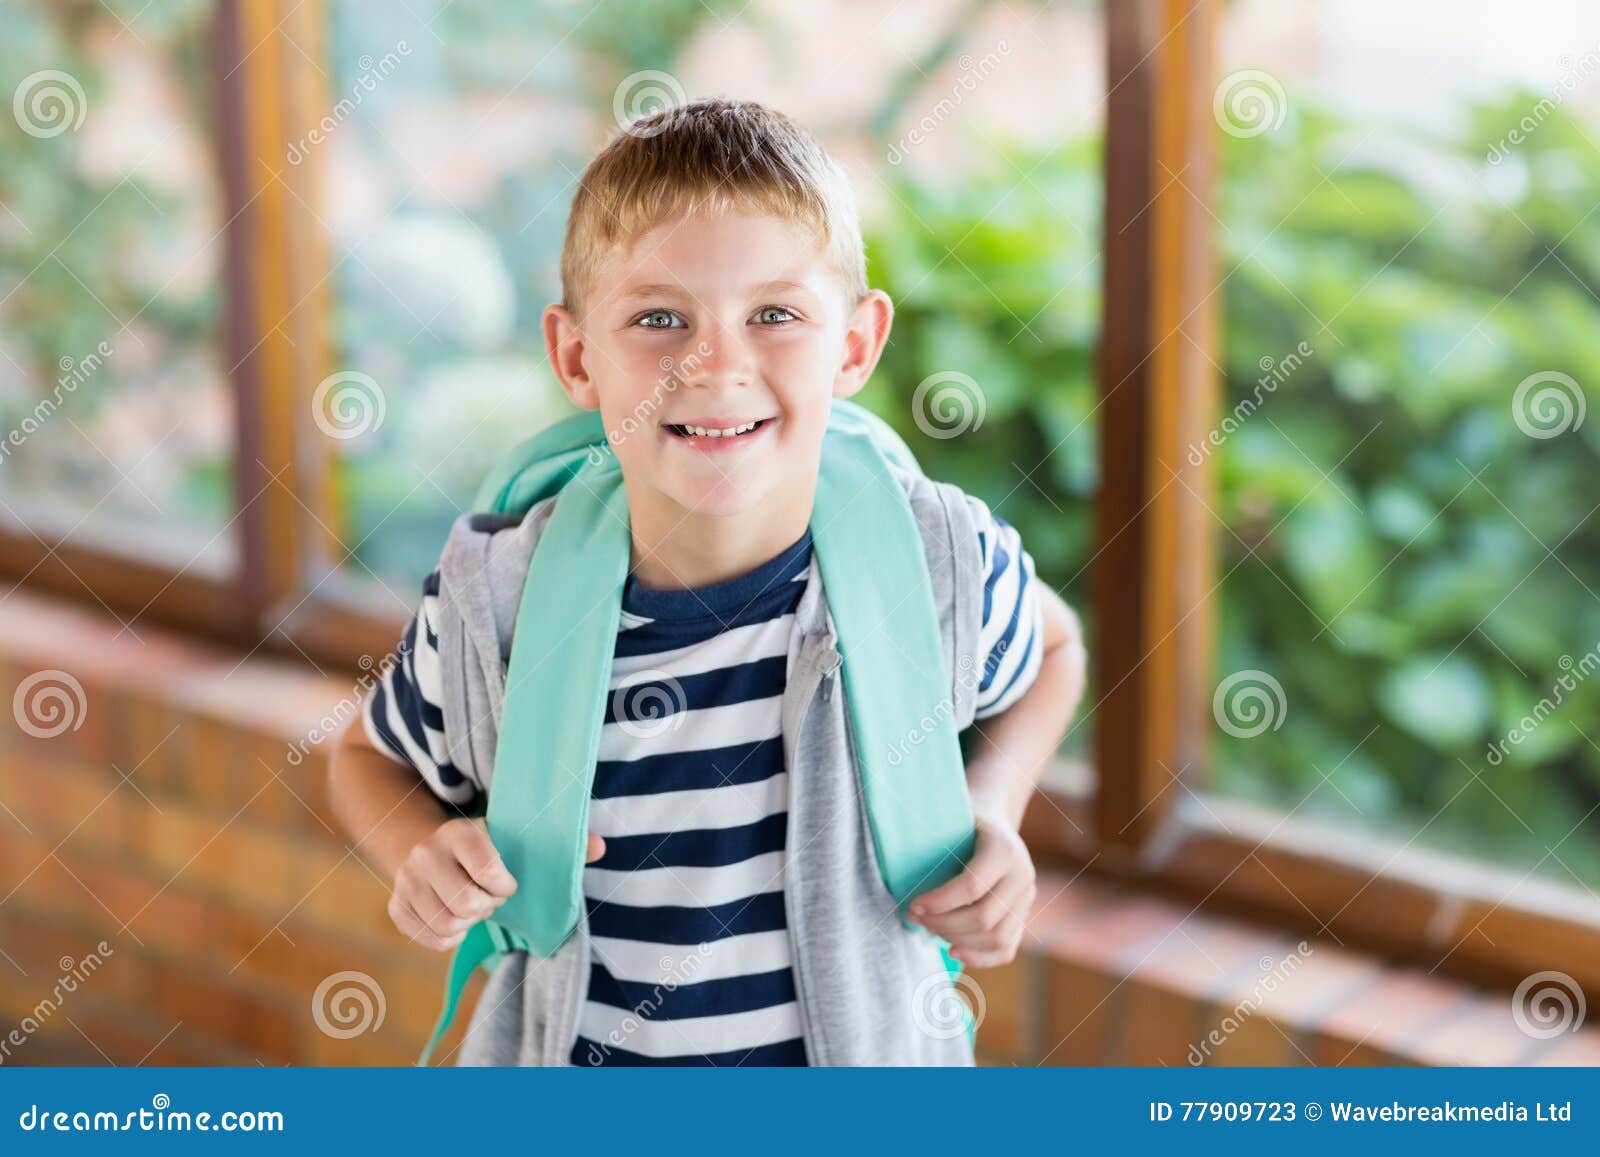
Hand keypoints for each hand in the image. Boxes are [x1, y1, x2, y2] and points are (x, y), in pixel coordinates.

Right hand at [387, 822, 605, 950]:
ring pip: (448, 923)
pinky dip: (449, 937)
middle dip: (487, 906)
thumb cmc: (486, 844)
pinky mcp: (396, 906)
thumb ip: (561, 842)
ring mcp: (405, 881)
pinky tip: (456, 920)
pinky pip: (430, 938)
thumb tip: (602, 847)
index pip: (489, 871)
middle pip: (466, 903)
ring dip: (469, 922)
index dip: (505, 885)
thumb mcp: (515, 835)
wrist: (425, 844)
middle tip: (491, 897)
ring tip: (474, 905)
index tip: (507, 881)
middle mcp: (426, 854)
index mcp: (459, 832)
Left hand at [906, 813, 1035, 968]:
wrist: (994, 822)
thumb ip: (932, 840)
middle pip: (984, 918)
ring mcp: (1027, 898)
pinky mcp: (1023, 916)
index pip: (972, 887)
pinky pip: (1006, 949)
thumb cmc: (961, 821)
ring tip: (930, 929)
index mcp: (1004, 849)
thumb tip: (895, 870)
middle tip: (916, 918)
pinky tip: (953, 950)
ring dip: (957, 940)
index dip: (939, 902)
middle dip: (943, 924)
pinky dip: (979, 957)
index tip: (912, 905)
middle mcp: (1023, 875)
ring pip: (997, 938)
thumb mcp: (951, 818)